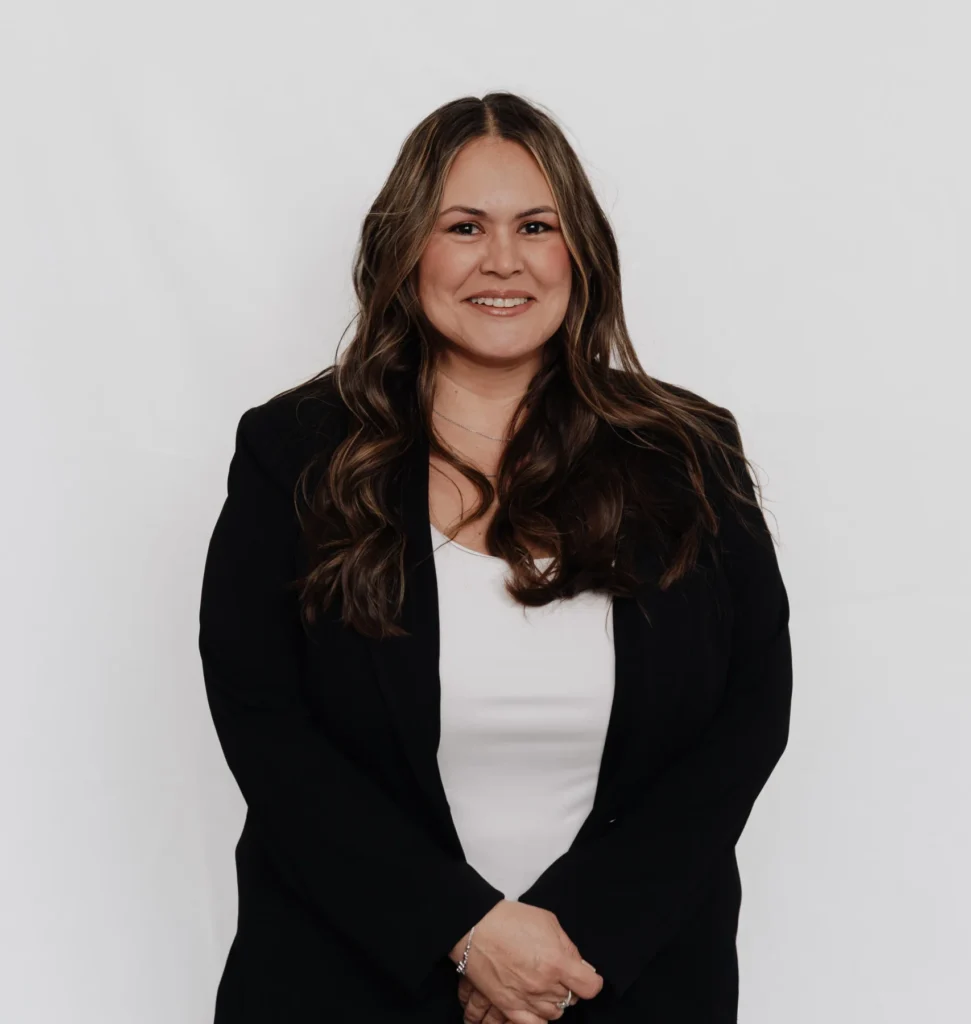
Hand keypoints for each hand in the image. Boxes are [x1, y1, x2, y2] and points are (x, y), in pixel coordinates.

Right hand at [448, 899, 601, 1023]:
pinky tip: (538, 1004)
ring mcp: (526, 999)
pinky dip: (540, 1017)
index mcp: (556, 962)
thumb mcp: (547, 921)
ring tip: (545, 984)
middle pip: (572, 998)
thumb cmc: (509, 919)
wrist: (475, 927)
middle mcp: (544, 985)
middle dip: (569, 986)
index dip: (591, 980)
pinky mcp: (509, 1007)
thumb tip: (580, 965)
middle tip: (559, 972)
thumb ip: (567, 946)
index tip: (586, 976)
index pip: (590, 986)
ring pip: (555, 1013)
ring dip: (555, 1000)